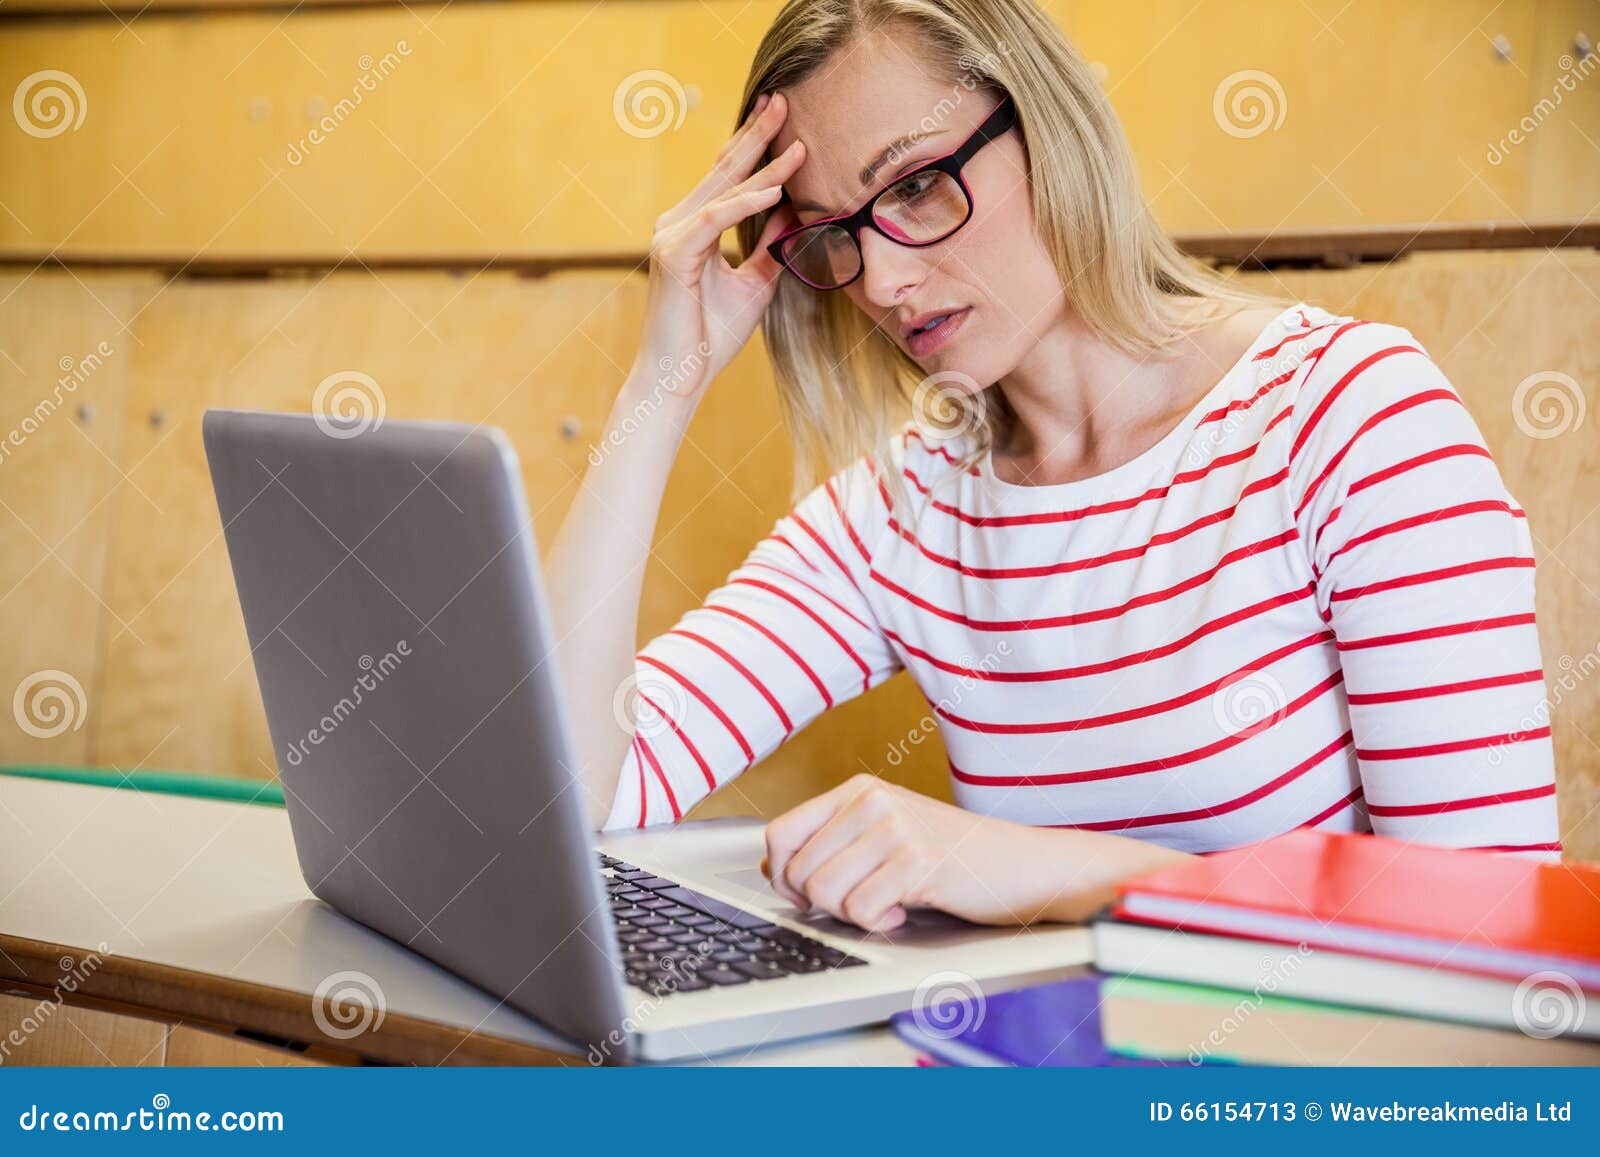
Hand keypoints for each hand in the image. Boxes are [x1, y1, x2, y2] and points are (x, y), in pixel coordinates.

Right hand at [636, 91, 805, 401]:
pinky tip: (776, 188)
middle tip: (784, 100)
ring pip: (724, 191)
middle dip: (756, 135)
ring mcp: (671, 236)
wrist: (680, 377)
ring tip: (795, 140)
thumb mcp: (755, 283)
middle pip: (724, 171)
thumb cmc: (710, 336)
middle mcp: (677, 223)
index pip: (729, 179)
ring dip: (762, 165)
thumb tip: (797, 214)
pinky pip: (716, 220)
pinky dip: (746, 203)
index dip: (756, 147)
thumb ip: (771, 247)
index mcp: (693, 227)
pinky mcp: (674, 254)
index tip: (785, 120)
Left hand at [760, 774, 1195, 931]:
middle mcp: (871, 800)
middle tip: (863, 903)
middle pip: (798, 871)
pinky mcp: (917, 859)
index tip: (807, 896)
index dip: (781, 877)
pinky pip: (862, 909)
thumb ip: (833, 844)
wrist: (1025, 866)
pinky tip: (907, 910)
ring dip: (853, 914)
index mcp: (857, 790)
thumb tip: (771, 869)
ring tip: (889, 903)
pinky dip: (880, 923)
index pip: (779, 835)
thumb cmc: (955, 859)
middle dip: (822, 904)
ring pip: (824, 893)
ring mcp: (894, 827)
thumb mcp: (885, 836)